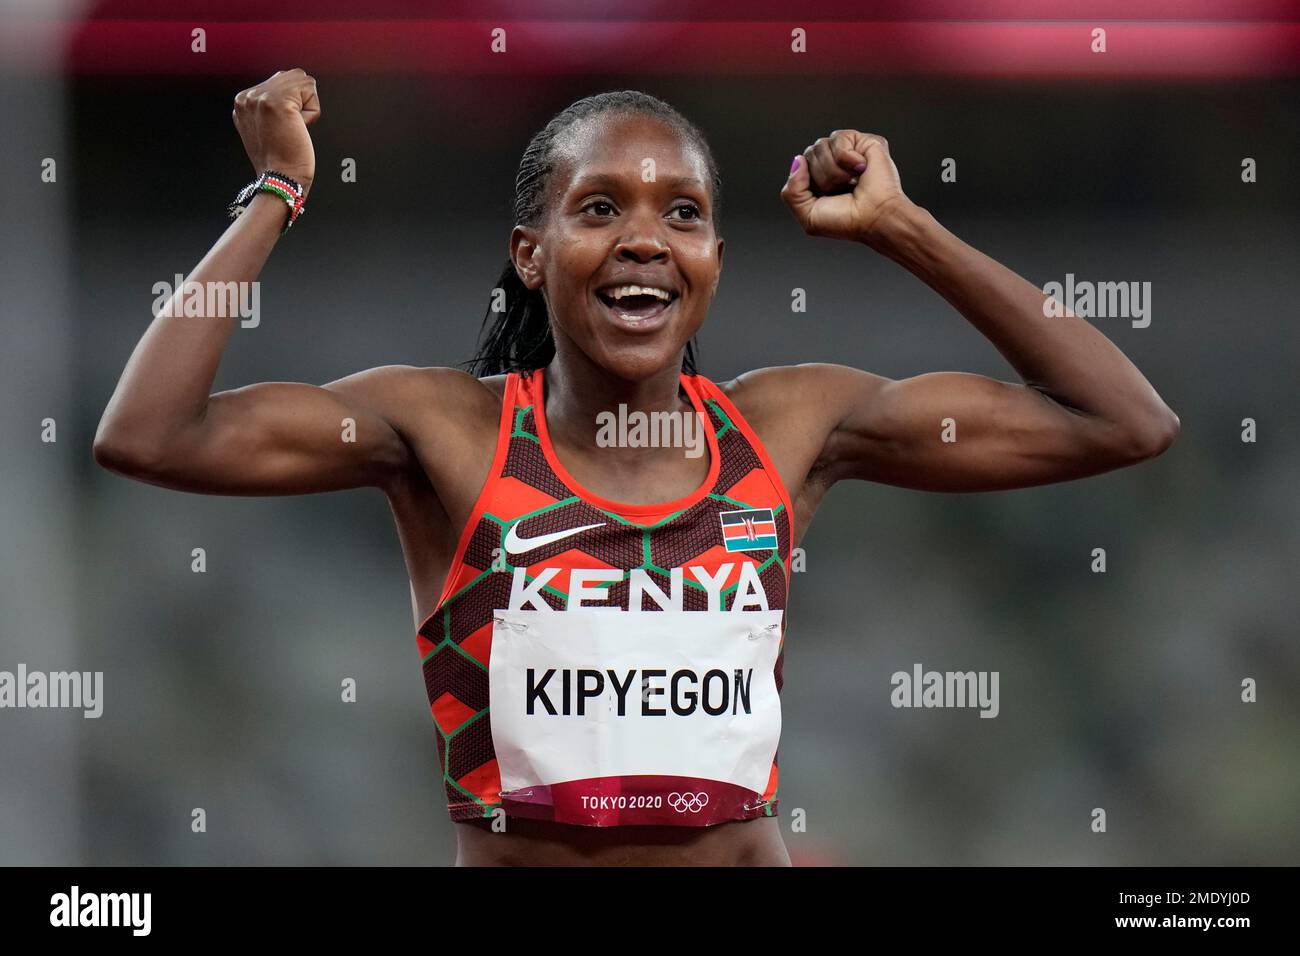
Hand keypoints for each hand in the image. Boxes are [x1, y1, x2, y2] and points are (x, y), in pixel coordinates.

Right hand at [232, 68, 318, 194]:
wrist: (280, 179)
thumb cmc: (280, 161)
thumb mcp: (266, 128)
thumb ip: (270, 106)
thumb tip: (292, 92)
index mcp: (242, 102)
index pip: (280, 81)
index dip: (292, 105)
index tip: (282, 130)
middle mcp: (248, 96)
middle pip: (292, 76)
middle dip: (300, 102)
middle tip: (290, 129)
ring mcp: (261, 97)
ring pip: (303, 80)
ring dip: (307, 106)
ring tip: (294, 128)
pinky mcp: (279, 102)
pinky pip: (310, 91)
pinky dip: (313, 112)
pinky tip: (299, 128)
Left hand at [781, 130, 910, 245]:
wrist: (874, 218)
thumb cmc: (847, 221)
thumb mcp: (807, 214)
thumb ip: (791, 191)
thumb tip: (798, 160)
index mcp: (820, 178)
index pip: (800, 164)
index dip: (808, 182)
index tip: (827, 198)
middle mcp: (834, 162)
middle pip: (809, 153)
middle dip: (822, 178)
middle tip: (842, 191)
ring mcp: (849, 151)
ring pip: (821, 145)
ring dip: (834, 171)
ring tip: (852, 181)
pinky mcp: (864, 141)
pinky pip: (839, 138)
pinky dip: (846, 158)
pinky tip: (861, 168)